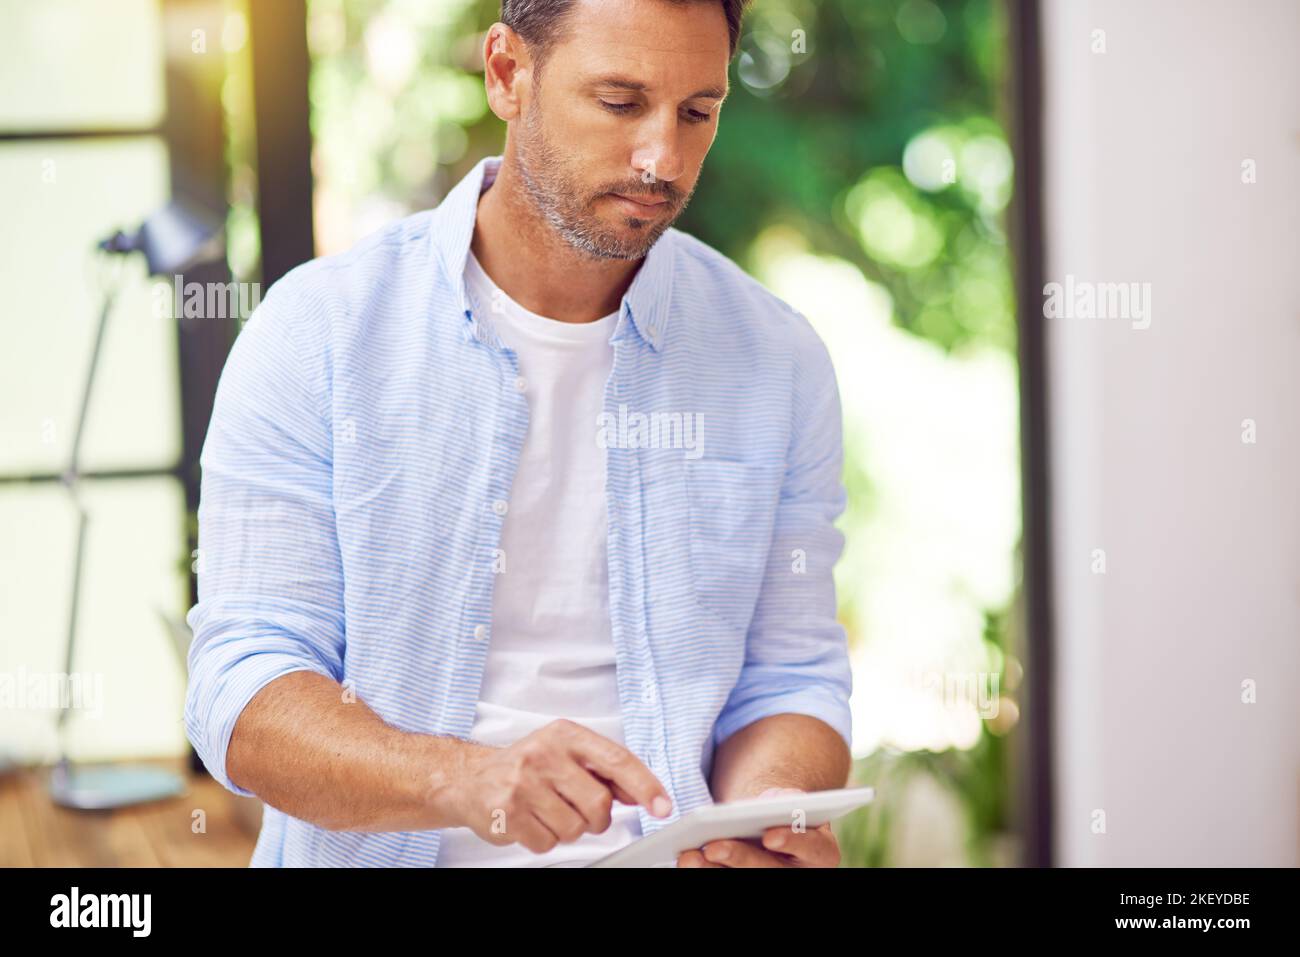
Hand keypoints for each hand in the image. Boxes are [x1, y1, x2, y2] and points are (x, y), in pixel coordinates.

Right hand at [443, 719, 671, 853]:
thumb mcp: (565, 754)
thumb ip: (604, 770)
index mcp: (566, 735)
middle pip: (599, 803)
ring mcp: (523, 783)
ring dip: (568, 830)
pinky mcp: (507, 812)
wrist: (470, 779)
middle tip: (579, 811)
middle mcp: (544, 754)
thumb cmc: (527, 766)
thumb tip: (642, 793)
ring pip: (575, 828)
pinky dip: (545, 840)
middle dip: (596, 817)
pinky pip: (548, 843)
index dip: (645, 785)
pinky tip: (531, 822)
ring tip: (548, 812)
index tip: (662, 806)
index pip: (617, 760)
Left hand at [676, 786, 840, 867]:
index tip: (770, 836)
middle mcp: (800, 873)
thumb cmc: (784, 810)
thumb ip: (786, 801)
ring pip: (745, 879)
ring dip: (713, 870)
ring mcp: (773, 881)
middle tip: (714, 847)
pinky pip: (726, 879)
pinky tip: (687, 860)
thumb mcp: (789, 799)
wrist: (774, 824)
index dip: (792, 840)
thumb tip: (774, 803)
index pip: (812, 847)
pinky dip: (706, 871)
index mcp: (821, 850)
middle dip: (740, 857)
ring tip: (689, 855)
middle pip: (770, 870)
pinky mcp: (748, 882)